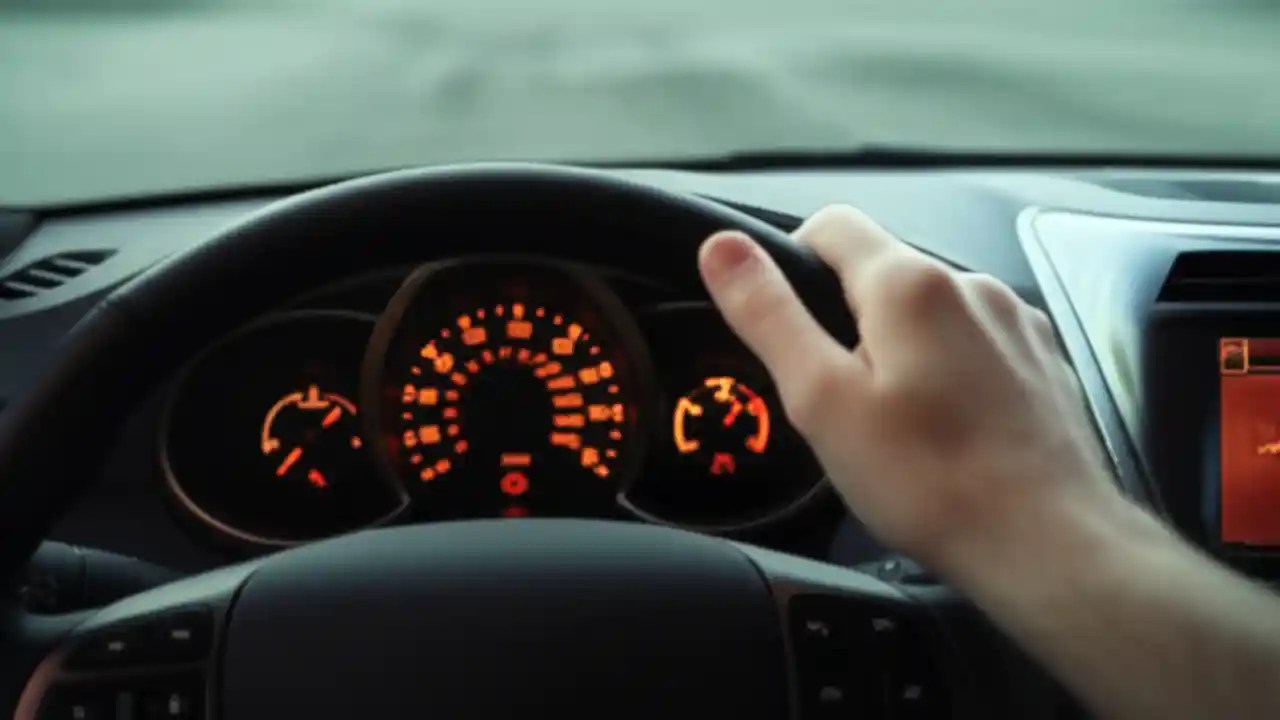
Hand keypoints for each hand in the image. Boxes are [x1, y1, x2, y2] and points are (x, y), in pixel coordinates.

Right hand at [698, 206, 1116, 574]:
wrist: (1046, 543)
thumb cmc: (929, 481)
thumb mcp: (821, 400)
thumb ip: (768, 315)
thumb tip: (721, 247)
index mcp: (909, 283)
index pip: (830, 224)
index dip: (791, 262)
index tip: (787, 326)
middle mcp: (970, 284)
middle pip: (880, 271)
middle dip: (846, 319)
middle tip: (837, 398)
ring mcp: (1014, 320)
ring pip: (929, 311)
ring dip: (900, 347)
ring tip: (895, 424)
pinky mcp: (1041, 359)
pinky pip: (973, 342)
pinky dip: (948, 370)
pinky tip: (946, 430)